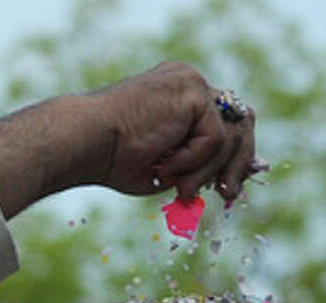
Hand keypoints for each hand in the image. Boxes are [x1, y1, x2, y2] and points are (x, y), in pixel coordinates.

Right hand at [0, 61, 259, 218]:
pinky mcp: (193, 92)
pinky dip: (192, 161)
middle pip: (240, 120)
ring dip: (205, 172)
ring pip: (228, 136)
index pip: (225, 120)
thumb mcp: (165, 168)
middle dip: (239, 162)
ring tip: (177, 188)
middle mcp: (189, 83)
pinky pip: (213, 139)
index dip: (235, 154)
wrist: (84, 142)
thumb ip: (196, 168)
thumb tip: (229, 185)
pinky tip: (163, 163)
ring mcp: (192, 83)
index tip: (229, 188)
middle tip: (227, 196)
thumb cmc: (111, 160)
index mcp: (178, 96)